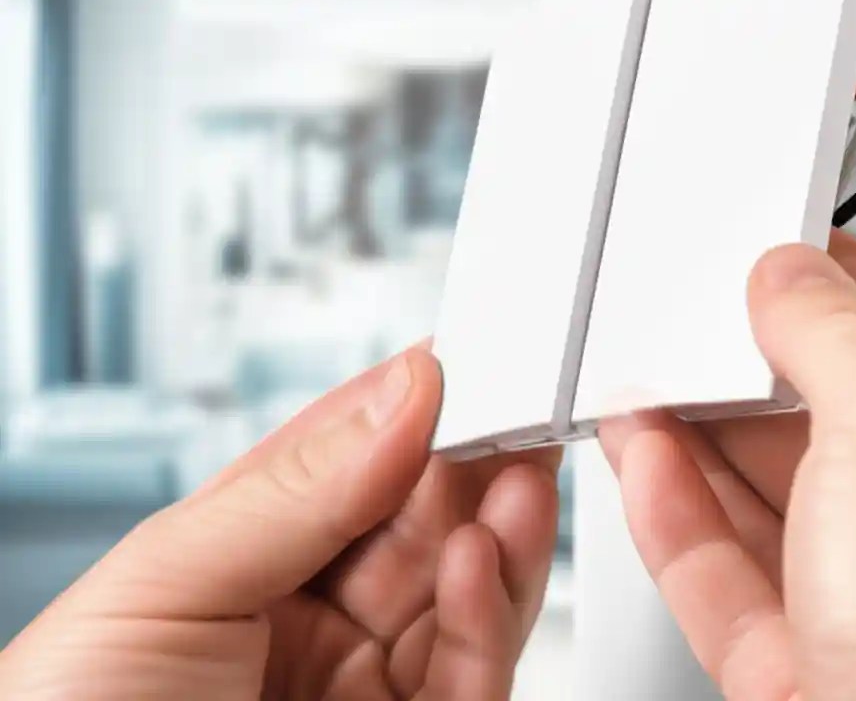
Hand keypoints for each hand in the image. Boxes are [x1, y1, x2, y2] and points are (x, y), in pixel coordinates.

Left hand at [0, 345, 560, 700]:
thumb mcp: (162, 583)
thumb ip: (294, 490)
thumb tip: (403, 397)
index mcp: (245, 562)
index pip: (351, 463)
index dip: (410, 407)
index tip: (467, 361)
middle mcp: (314, 620)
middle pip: (424, 522)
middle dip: (475, 459)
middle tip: (518, 403)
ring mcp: (367, 684)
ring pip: (468, 593)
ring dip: (501, 528)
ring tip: (518, 472)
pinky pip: (474, 673)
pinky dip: (489, 615)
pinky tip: (480, 559)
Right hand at [600, 233, 855, 700]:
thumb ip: (837, 333)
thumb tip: (788, 274)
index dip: (849, 284)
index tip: (785, 244)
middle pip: (827, 418)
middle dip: (750, 360)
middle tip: (691, 308)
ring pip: (760, 492)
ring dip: (693, 425)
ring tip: (642, 368)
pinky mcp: (787, 655)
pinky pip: (715, 560)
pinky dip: (669, 499)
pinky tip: (637, 448)